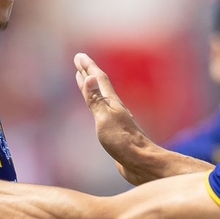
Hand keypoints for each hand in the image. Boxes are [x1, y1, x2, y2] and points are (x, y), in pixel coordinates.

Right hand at [74, 53, 211, 183]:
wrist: (140, 163)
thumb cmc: (123, 142)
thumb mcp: (105, 118)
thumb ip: (95, 99)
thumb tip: (88, 77)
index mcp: (111, 103)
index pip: (98, 79)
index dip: (88, 67)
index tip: (79, 56)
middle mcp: (114, 108)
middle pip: (100, 86)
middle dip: (88, 73)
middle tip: (79, 61)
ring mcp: (116, 119)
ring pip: (101, 98)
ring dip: (91, 87)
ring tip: (84, 80)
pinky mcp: (115, 132)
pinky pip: (102, 112)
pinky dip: (95, 104)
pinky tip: (96, 108)